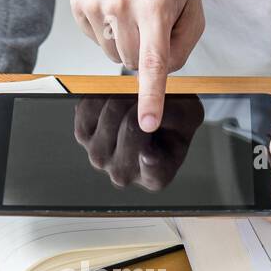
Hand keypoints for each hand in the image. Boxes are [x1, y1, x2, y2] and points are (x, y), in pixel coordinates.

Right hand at [69, 0, 203, 132]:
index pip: (153, 59)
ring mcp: (95, 5)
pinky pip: (98, 42)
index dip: (151, 95)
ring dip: (128, 43)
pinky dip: (110, 33)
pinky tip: (116, 5)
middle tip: (152, 17)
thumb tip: (163, 72)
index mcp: (155, 3)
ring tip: (133, 9)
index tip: (147, 122)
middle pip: (134, 62)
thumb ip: (185, 41)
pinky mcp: (79, 6)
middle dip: (147, 51)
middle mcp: (121, 4)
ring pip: (115, 56)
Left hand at [73, 94, 204, 191]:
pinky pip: (91, 105)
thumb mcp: (188, 114)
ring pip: (112, 112)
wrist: (150, 113)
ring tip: (135, 98)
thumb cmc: (172, 120)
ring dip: (125, 95)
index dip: (149, 159)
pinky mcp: (82, 136)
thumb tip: (147, 122)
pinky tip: (116, 100)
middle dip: (143, 102)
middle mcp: (124, 174)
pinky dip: (104, 94)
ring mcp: (100, 158)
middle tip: (149, 96)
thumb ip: (173, 117)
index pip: (152, 170)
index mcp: (156, 177)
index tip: (149, 154)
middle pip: (132, 127)